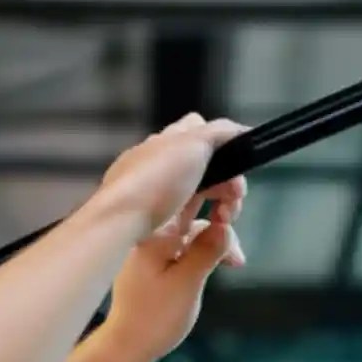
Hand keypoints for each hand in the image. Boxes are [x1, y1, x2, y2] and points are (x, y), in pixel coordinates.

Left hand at [97, 113, 247, 237]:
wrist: (118, 219)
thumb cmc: (157, 178)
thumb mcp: (194, 143)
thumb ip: (220, 132)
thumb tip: (243, 130)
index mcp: (166, 140)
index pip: (200, 131)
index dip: (224, 146)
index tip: (235, 171)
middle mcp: (156, 161)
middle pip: (202, 166)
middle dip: (225, 184)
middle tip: (233, 205)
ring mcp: (150, 192)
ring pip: (194, 194)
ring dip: (214, 206)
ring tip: (220, 221)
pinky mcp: (148, 219)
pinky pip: (179, 218)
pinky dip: (193, 223)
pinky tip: (193, 232)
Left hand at [98, 175, 247, 361]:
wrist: (129, 345)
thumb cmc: (153, 318)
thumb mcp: (187, 284)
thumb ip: (208, 251)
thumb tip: (227, 226)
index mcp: (156, 230)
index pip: (187, 190)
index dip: (216, 185)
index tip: (237, 199)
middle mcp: (155, 230)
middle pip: (193, 198)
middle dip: (221, 202)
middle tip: (237, 217)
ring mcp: (159, 242)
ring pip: (198, 220)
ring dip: (221, 230)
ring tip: (235, 255)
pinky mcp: (164, 256)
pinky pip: (193, 239)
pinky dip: (212, 245)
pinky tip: (228, 261)